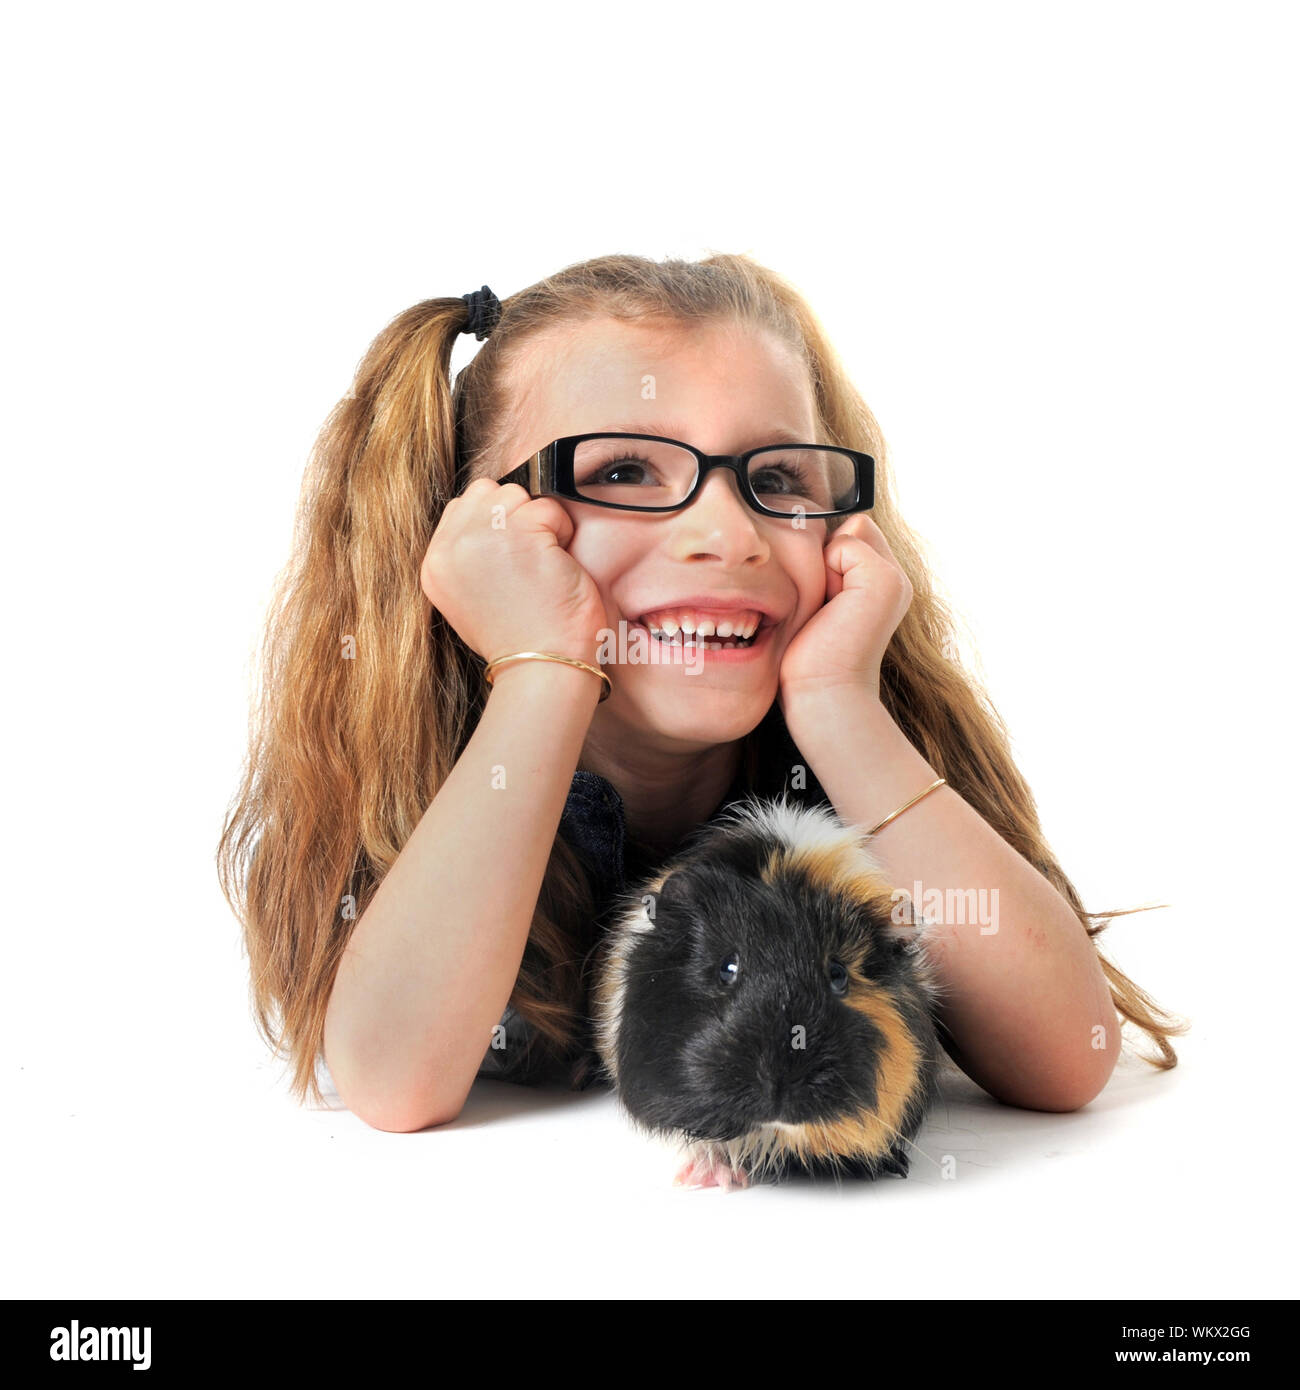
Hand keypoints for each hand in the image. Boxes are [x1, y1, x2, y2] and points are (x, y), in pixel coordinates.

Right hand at [421, 479, 607, 664]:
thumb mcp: (471, 599)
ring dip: (539, 521)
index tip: (514, 554)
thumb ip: (470, 558)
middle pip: (486, 493)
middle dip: (514, 514)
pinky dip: (562, 531)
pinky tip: (558, 565)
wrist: (542, 668)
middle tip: (531, 556)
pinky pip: (548, 508)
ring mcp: (483, 537)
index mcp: (435, 565)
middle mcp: (451, 548)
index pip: (461, 508)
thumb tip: (492, 522)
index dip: (496, 522)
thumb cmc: (520, 639)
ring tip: (543, 563)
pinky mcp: (520, 534)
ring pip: (516, 494)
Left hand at [777, 513, 911, 710]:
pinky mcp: (884, 580)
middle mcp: (895, 577)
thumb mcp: (818, 602)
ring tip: (827, 610)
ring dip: (825, 567)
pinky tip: (831, 609)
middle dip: (826, 559)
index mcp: (881, 583)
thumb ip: (829, 566)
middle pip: (852, 527)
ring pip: (848, 532)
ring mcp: (894, 577)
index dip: (826, 559)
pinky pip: (844, 542)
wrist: (823, 694)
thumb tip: (815, 527)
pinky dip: (827, 571)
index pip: (852, 533)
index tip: (822, 605)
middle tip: (825, 608)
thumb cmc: (809, 658)